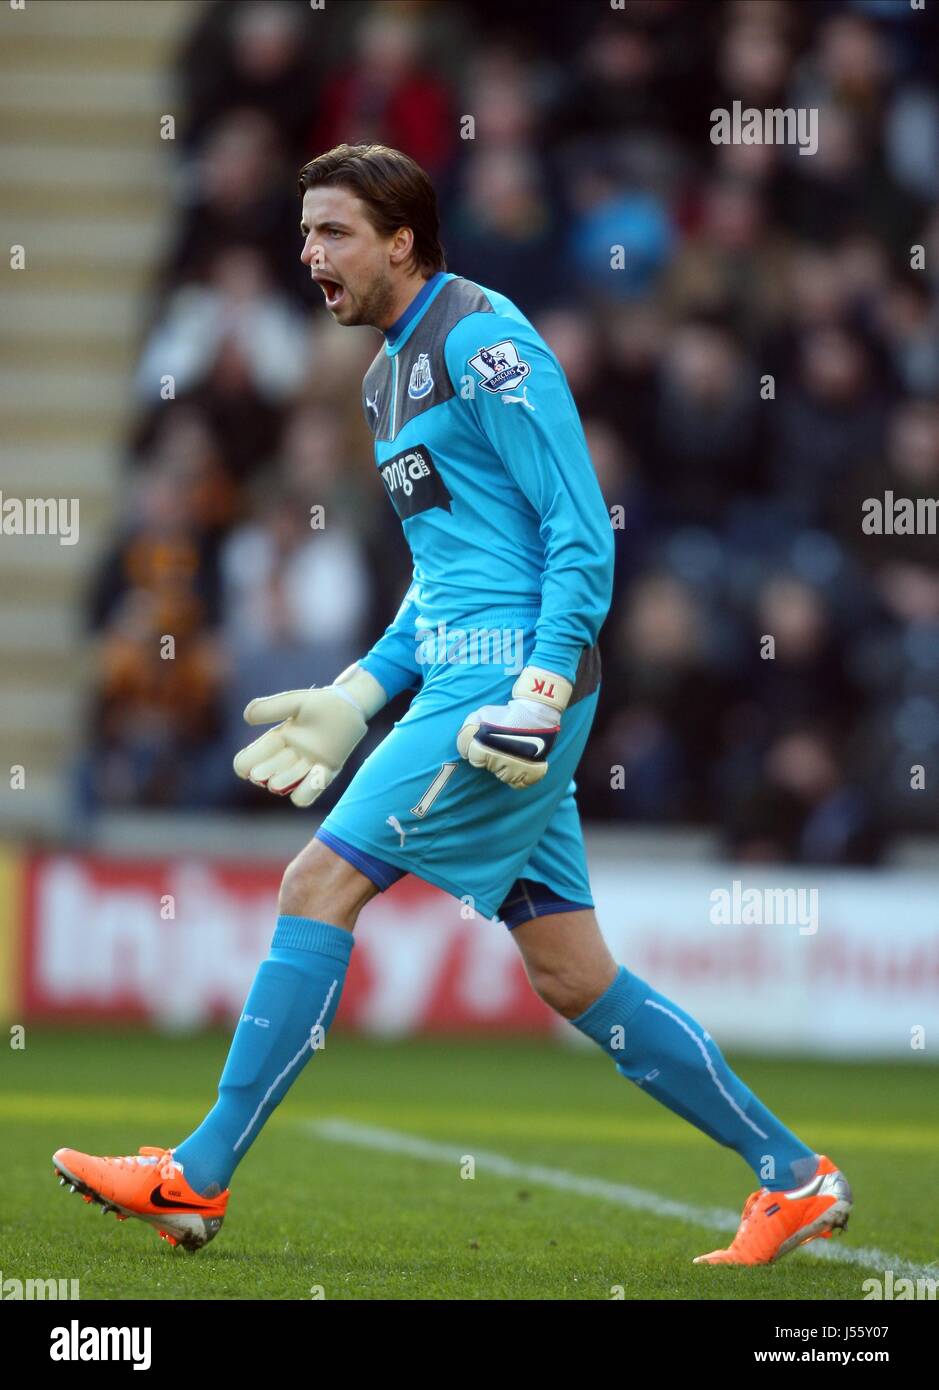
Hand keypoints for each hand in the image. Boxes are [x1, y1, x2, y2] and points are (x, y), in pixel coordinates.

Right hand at [233, 664, 385, 807]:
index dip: (244, 765)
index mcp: (276, 739)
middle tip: (265, 771)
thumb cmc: (322, 703)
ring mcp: (306, 767)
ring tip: (289, 773)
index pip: (249, 760)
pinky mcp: (325, 773)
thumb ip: (271, 707)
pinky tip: (318, 771)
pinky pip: (306, 794)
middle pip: (264, 775)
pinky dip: (306, 790)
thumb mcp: (294, 701)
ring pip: (283, 785)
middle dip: (264, 772)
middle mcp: (288, 756)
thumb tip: (246, 717)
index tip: (248, 767)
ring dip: (283, 781)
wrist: (351, 706)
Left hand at [456, 665, 571, 788]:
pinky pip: (519, 784)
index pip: (469, 755)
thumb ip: (469, 728)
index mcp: (482, 747)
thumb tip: (465, 745)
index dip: (473, 747)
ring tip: (511, 752)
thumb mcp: (481, 714)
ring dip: (504, 767)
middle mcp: (496, 761)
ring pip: (502, 776)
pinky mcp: (531, 772)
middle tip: (499, 744)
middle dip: (489, 756)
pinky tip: (519, 765)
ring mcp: (514, 769)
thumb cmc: (506, 714)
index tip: (481, 741)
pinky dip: (519, 777)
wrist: (535, 713)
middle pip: (485, 766)